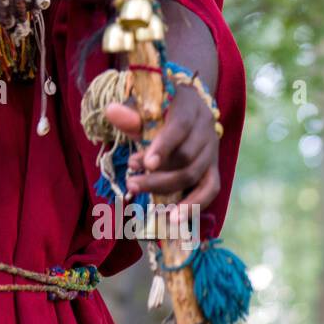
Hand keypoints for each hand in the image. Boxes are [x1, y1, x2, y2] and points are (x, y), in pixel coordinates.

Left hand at [103, 85, 220, 213]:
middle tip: (130, 182)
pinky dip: (193, 205)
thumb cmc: (160, 108)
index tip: (142, 164)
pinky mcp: (213, 167)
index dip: (163, 147)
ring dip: (164, 188)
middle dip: (155, 173)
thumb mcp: (144, 105)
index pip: (180, 127)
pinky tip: (172, 218)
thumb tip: (110, 111)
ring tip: (138, 192)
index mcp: (190, 107)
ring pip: (194, 175)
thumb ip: (130, 113)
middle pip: (186, 157)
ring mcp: (212, 150)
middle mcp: (206, 128)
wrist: (186, 107)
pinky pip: (210, 189)